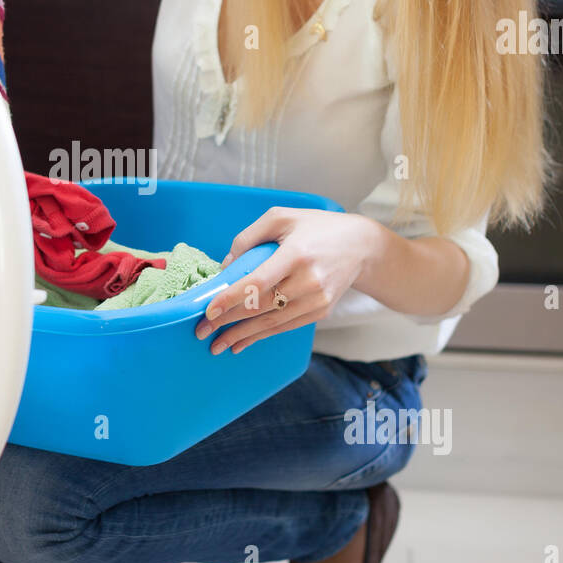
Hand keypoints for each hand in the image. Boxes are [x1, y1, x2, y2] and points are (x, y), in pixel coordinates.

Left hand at [194, 206, 377, 353]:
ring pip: (272, 322)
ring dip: (242, 336)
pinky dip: (261, 336)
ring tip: (216, 345)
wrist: (362, 246)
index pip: (259, 282)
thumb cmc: (316, 227)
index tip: (209, 310)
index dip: (232, 298)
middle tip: (200, 331)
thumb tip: (226, 267)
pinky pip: (285, 327)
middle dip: (228, 322)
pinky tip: (241, 343)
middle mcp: (308, 280)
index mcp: (296, 253)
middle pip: (261, 306)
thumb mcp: (282, 217)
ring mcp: (317, 299)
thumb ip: (249, 237)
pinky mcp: (321, 311)